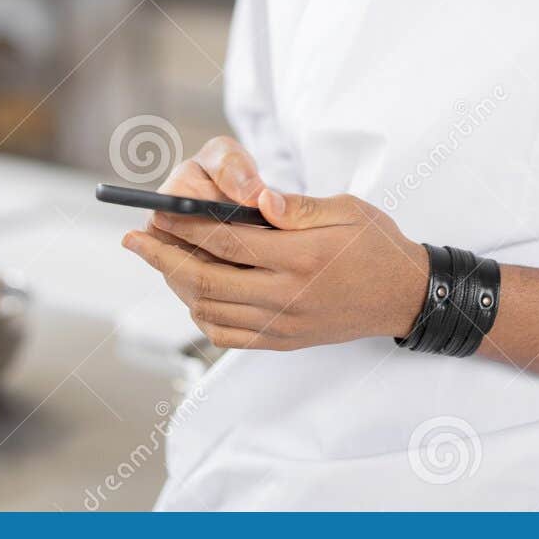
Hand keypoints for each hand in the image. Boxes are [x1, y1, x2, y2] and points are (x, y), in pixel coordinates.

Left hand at [122, 136, 428, 350]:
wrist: (403, 296)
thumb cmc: (375, 245)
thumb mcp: (346, 210)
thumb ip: (298, 207)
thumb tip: (257, 197)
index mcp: (301, 257)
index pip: (227, 242)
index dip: (185, 226)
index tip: (158, 211)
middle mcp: (287, 295)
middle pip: (206, 280)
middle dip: (162, 257)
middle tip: (135, 239)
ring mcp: (282, 324)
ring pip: (209, 309)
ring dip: (175, 284)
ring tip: (158, 259)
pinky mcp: (282, 341)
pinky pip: (226, 334)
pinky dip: (200, 313)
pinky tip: (191, 291)